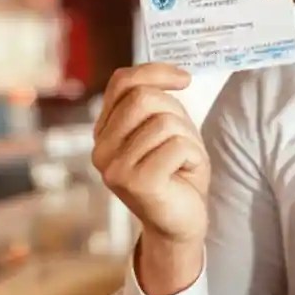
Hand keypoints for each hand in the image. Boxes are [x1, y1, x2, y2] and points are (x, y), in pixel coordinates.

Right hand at [92, 63, 209, 248]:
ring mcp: (113, 167)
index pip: (122, 81)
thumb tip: (174, 73)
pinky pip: (177, 146)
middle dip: (177, 114)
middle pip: (144, 98)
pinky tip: (184, 174)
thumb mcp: (167, 127)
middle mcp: (100, 149)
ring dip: (188, 140)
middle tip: (183, 144)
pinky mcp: (134, 182)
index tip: (185, 80)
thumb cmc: (177, 171)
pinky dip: (193, 156)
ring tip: (183, 163)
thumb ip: (157, 100)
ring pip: (164, 122)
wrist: (182, 222)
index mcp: (104, 131)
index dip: (156, 71)